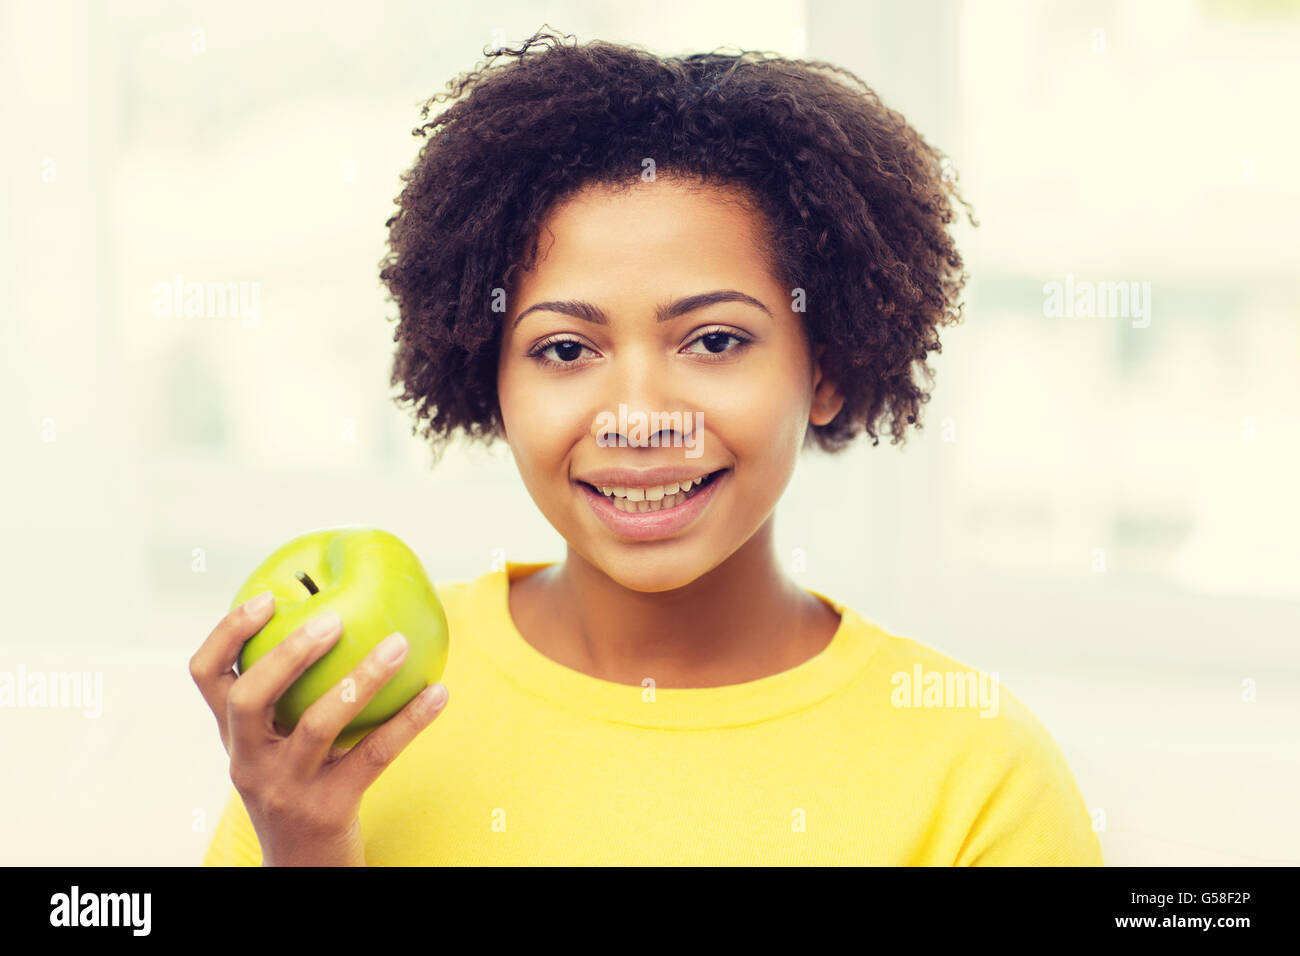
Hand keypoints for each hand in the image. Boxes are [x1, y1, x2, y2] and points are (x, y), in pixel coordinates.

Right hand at [189, 591, 449, 864]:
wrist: (303, 870)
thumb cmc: (299, 787)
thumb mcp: (277, 748)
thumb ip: (289, 699)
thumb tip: (340, 615)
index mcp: (234, 736)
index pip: (206, 676)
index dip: (229, 632)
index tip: (268, 596)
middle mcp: (248, 761)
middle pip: (248, 698)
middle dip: (287, 653)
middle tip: (333, 618)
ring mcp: (285, 788)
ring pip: (316, 726)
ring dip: (360, 679)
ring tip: (398, 644)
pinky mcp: (328, 809)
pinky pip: (374, 757)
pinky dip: (408, 721)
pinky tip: (439, 693)